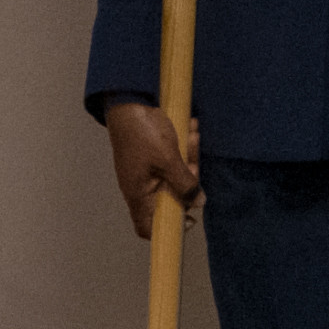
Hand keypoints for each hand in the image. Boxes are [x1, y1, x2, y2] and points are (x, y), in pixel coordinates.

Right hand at [103, 97, 201, 239]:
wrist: (130, 100)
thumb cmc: (142, 133)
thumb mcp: (169, 160)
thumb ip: (185, 183)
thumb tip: (198, 202)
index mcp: (138, 193)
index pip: (147, 227)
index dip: (167, 228)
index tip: (189, 218)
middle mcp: (141, 185)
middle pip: (170, 197)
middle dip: (187, 181)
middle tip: (194, 165)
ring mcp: (146, 169)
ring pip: (175, 175)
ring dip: (188, 157)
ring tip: (192, 136)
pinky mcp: (152, 154)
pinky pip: (172, 158)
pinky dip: (183, 147)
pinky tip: (191, 129)